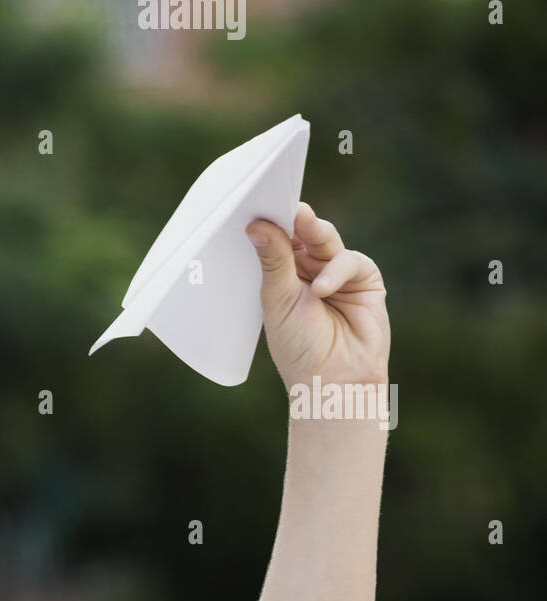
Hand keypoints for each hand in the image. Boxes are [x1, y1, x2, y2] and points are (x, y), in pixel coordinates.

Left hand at [246, 202, 389, 393]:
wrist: (332, 379)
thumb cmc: (299, 347)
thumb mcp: (278, 301)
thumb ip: (274, 261)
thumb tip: (257, 226)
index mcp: (281, 274)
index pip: (276, 239)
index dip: (270, 222)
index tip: (258, 201)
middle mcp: (308, 269)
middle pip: (301, 232)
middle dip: (292, 218)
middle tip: (283, 202)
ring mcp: (336, 271)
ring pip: (325, 238)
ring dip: (314, 234)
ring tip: (301, 228)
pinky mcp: (363, 277)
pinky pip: (350, 260)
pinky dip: (335, 271)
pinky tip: (322, 289)